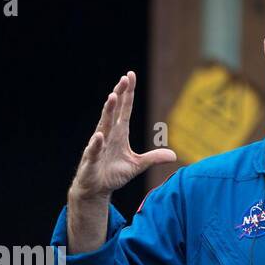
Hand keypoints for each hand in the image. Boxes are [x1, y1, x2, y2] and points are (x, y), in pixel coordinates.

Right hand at [69, 71, 176, 200]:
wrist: (96, 189)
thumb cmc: (113, 174)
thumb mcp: (137, 165)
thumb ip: (153, 158)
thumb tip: (173, 155)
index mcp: (119, 133)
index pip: (125, 109)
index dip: (128, 93)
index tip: (130, 75)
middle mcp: (108, 135)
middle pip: (114, 111)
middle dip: (119, 94)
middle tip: (124, 79)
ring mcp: (98, 146)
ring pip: (103, 125)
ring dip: (108, 111)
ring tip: (112, 97)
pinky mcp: (91, 160)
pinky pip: (93, 150)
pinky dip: (96, 144)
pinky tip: (99, 136)